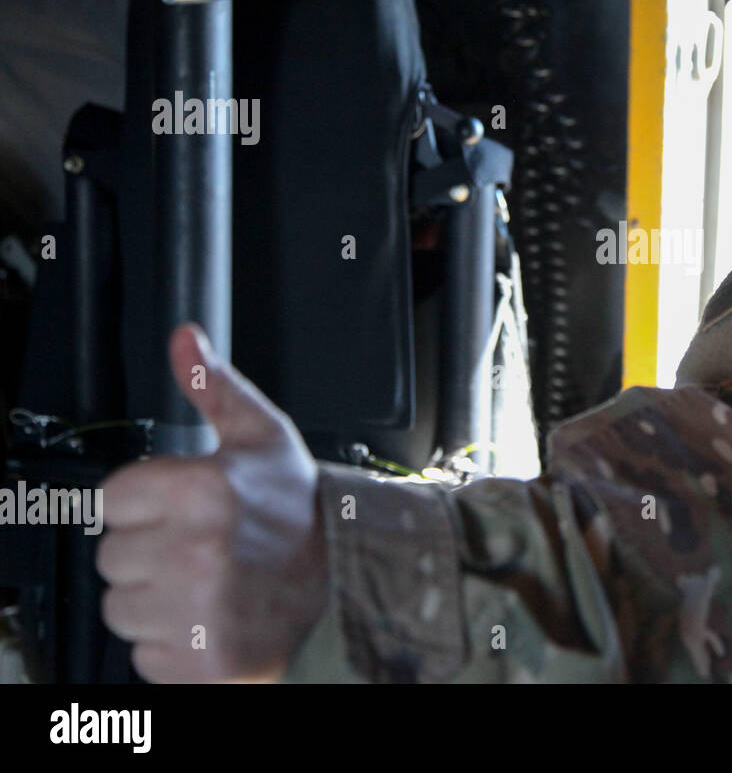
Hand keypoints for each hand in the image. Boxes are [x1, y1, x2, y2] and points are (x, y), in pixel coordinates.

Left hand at [97, 323, 328, 681]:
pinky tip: (212, 619)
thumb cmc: (300, 510)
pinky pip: (146, 655)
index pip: (112, 500)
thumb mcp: (263, 436)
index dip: (146, 502)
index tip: (184, 507)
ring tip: (208, 584)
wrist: (350, 578)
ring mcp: (197, 610)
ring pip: (122, 609)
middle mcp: (193, 551)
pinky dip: (174, 645)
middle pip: (112, 558)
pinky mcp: (201, 660)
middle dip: (149, 552)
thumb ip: (213, 386)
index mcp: (201, 489)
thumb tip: (184, 340)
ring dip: (157, 601)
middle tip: (202, 547)